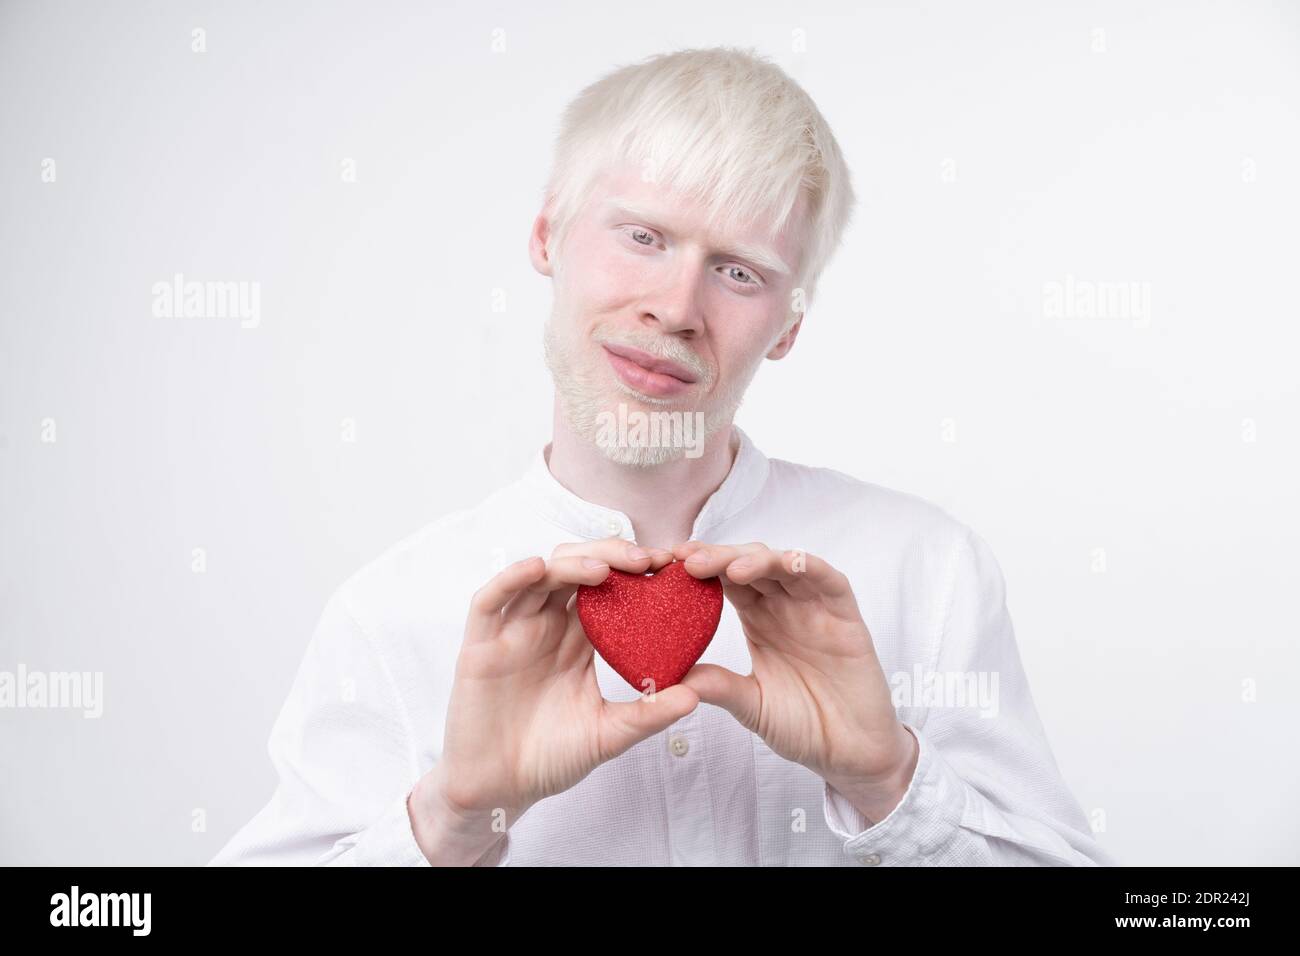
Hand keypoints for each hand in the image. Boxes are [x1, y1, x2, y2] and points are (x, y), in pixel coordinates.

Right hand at [408, 537, 699, 863]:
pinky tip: (537, 568)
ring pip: (539, 576)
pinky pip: (489, 602)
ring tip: (604, 569)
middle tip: (647, 561)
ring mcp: (512, 632)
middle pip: (576, 569)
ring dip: (571, 564)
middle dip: (611, 556)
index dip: (636, 572)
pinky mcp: (479, 645)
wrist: (500, 790)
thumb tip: (695, 695)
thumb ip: (648, 714)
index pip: (608, 588)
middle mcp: (547, 626)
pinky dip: (511, 578)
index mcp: (579, 639)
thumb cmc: (550, 758)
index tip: (671, 567)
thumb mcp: (608, 735)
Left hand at [673, 541, 918, 824]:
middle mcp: (784, 606)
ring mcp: (815, 607)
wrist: (850, 752)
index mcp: (758, 620)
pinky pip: (828, 580)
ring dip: (757, 559)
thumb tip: (672, 678)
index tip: (666, 565)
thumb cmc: (803, 725)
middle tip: (688, 561)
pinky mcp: (845, 616)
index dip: (698, 568)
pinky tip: (786, 564)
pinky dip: (808, 567)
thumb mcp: (751, 706)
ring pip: (784, 565)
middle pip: (748, 564)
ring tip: (729, 568)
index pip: (724, 581)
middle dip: (718, 557)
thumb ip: (719, 686)